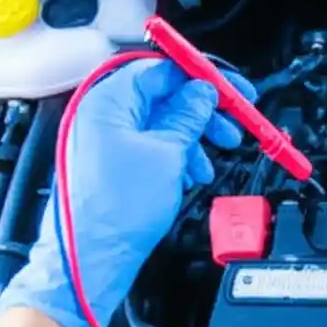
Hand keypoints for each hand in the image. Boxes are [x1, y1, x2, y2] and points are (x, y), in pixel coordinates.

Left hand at [0, 60, 246, 326]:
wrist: (93, 257)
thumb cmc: (117, 211)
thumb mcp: (168, 154)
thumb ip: (188, 115)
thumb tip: (202, 93)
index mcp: (108, 100)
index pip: (162, 69)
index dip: (203, 78)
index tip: (231, 90)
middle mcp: (100, 113)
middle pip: (163, 95)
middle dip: (202, 111)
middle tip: (232, 125)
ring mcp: (103, 138)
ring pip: (159, 122)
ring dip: (192, 137)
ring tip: (210, 160)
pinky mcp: (109, 161)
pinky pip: (149, 144)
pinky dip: (175, 154)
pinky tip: (190, 173)